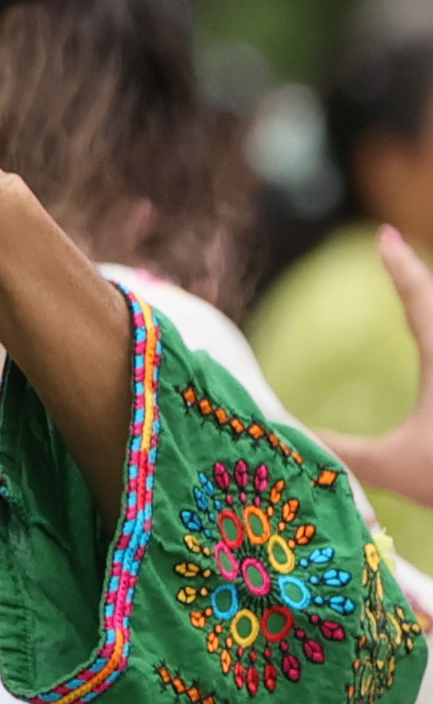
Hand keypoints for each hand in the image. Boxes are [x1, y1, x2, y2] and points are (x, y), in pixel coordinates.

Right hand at [320, 227, 432, 508]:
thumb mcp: (392, 467)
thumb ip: (338, 450)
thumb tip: (285, 436)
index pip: (418, 299)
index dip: (398, 266)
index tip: (383, 236)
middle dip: (420, 286)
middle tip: (399, 262)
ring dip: (431, 320)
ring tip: (418, 306)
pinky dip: (432, 347)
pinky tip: (428, 361)